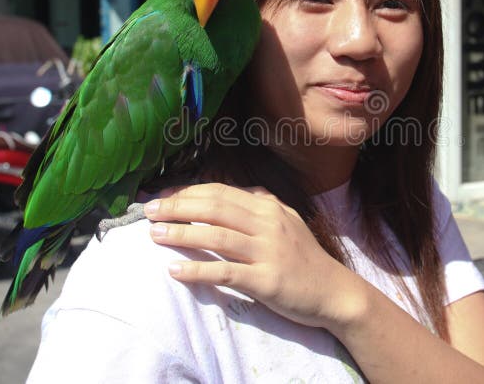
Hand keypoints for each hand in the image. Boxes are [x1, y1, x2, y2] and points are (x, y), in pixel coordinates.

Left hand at [144, 183, 365, 329]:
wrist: (334, 292)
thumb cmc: (305, 258)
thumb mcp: (287, 221)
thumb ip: (262, 204)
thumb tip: (235, 191)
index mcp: (269, 207)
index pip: (221, 192)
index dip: (188, 192)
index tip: (163, 196)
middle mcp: (268, 224)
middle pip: (214, 207)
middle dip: (178, 207)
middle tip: (149, 210)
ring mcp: (268, 251)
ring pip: (216, 235)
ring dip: (181, 233)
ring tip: (154, 234)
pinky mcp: (266, 280)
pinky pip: (226, 272)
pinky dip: (198, 270)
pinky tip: (175, 271)